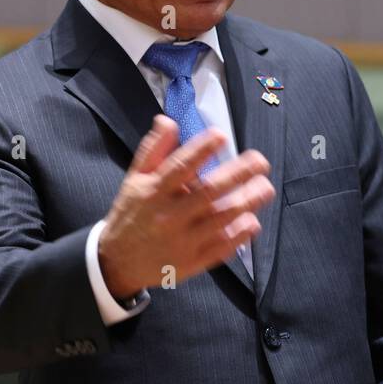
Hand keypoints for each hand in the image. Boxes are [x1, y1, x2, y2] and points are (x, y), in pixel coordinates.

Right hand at [98, 115, 273, 298]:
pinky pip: (220, 248)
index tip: (221, 136)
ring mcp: (181, 241)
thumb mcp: (135, 179)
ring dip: (246, 203)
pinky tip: (253, 221)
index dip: (201, 150)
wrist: (117, 262)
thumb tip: (167, 121)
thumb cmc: (132, 213)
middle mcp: (168, 216)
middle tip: (260, 162)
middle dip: (237, 175)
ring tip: (265, 187)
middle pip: (208, 193)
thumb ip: (153, 150)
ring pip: (219, 220)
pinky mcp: (192, 262)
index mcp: (153, 192)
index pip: (179, 167)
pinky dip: (238, 235)